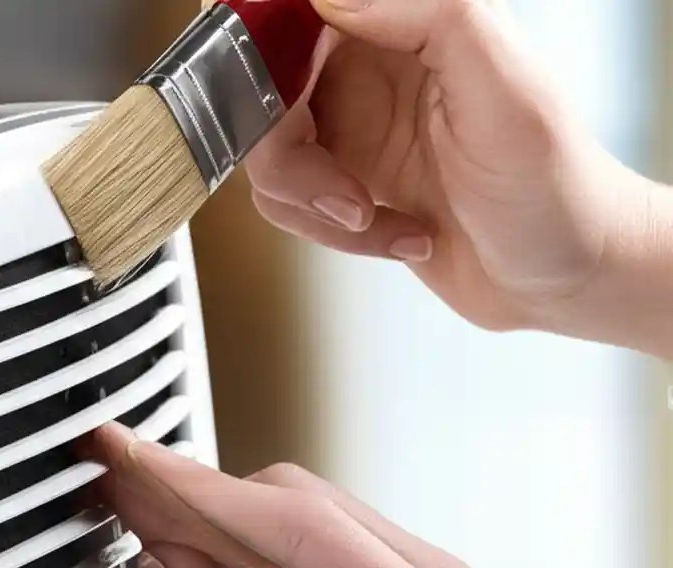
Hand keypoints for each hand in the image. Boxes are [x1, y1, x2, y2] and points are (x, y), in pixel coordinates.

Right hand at [245, 0, 672, 356]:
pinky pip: (288, 202)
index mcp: (407, 25)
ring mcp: (353, 128)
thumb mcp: (507, 86)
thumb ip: (429, 15)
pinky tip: (397, 233)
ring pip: (268, 154)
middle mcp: (371, 70)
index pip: (301, 14)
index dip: (267, 50)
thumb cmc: (557, 187)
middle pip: (266, 92)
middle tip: (341, 193)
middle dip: (289, 156)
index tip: (276, 100)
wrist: (565, 278)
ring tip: (372, 217)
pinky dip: (331, 232)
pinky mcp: (343, 182)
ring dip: (312, 203)